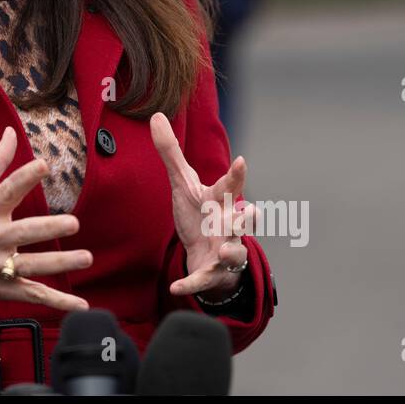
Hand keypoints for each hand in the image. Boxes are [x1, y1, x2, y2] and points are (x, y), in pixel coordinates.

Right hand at [0, 126, 91, 318]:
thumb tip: (11, 132)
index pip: (7, 191)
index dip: (25, 177)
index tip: (44, 165)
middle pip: (23, 232)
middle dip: (49, 228)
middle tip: (73, 223)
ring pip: (33, 266)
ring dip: (60, 263)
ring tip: (86, 258)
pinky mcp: (3, 288)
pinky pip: (33, 295)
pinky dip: (57, 303)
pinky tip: (79, 305)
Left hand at [149, 112, 256, 301]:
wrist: (205, 253)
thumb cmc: (199, 213)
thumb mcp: (183, 183)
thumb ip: (171, 152)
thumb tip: (155, 115)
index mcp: (220, 202)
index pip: (230, 186)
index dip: (236, 175)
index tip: (240, 161)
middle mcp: (228, 226)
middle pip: (243, 222)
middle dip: (247, 218)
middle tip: (249, 213)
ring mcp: (223, 251)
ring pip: (236, 253)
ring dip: (232, 253)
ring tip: (226, 253)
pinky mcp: (211, 272)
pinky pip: (203, 279)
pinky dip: (191, 284)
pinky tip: (175, 287)